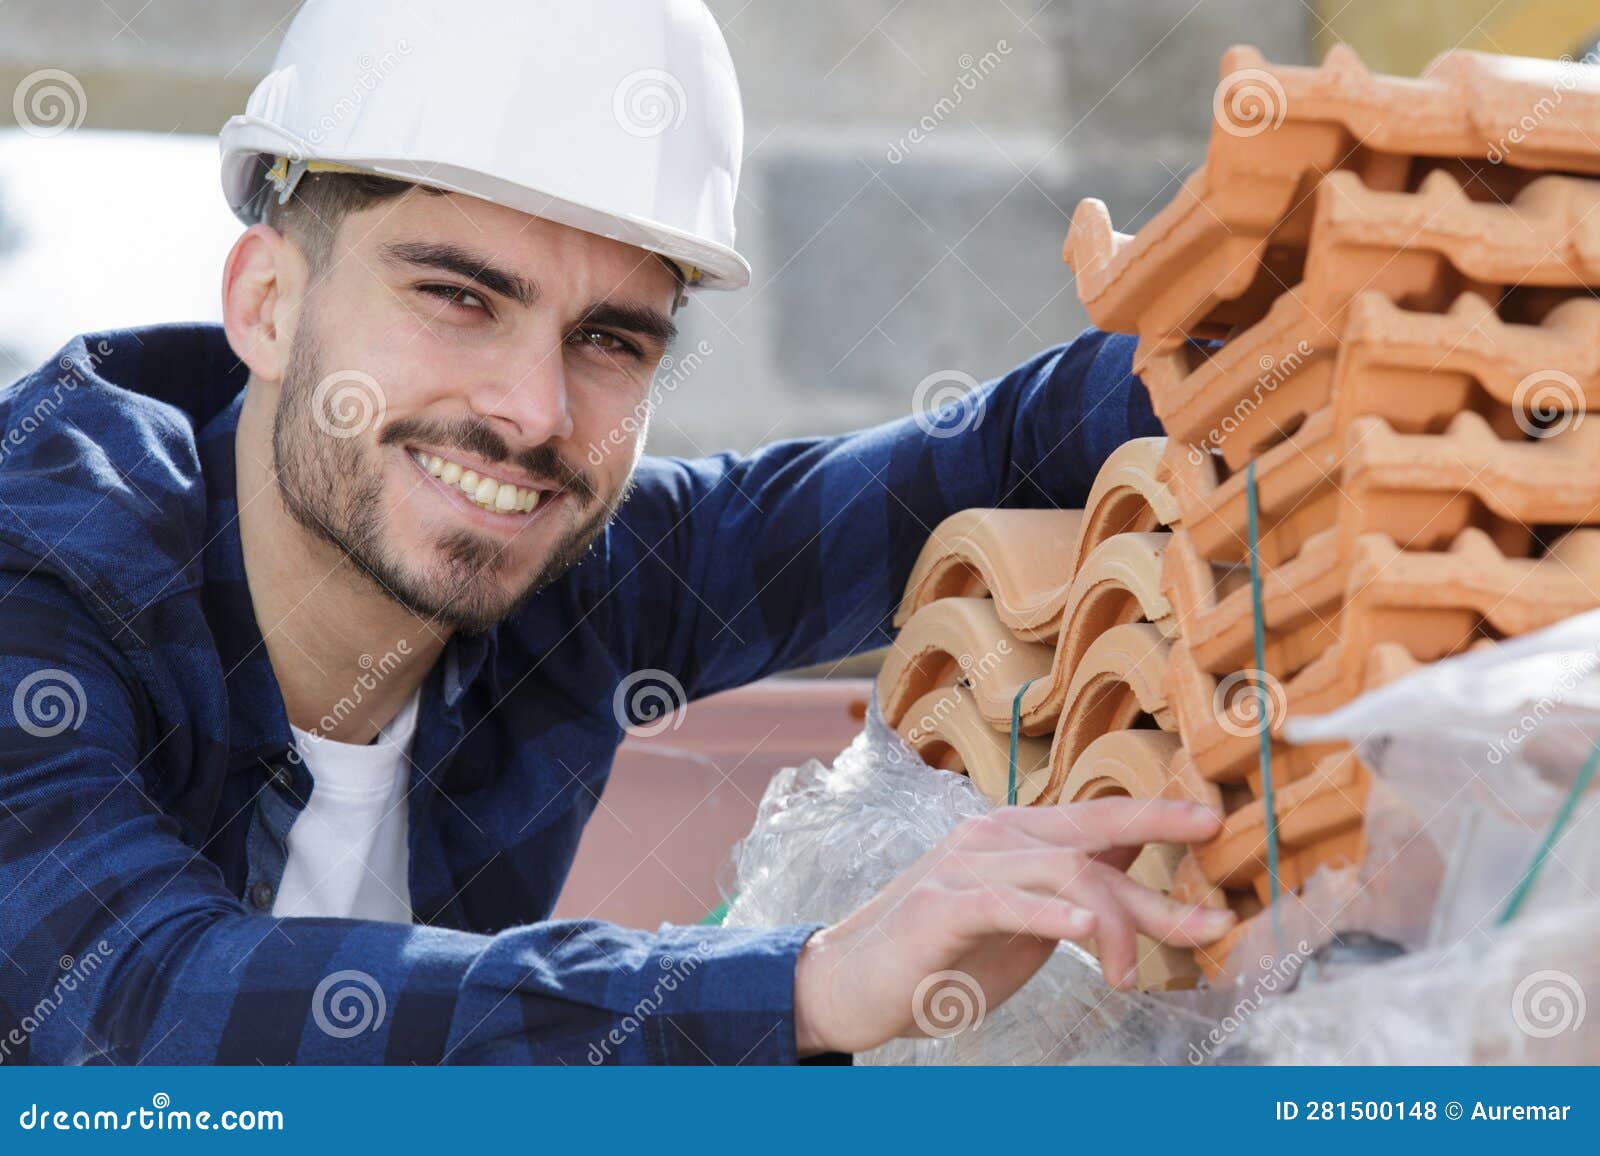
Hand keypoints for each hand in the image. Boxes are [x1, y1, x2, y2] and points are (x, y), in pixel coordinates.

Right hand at [791, 797, 1233, 1055]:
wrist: (854, 982)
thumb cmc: (943, 954)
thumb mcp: (1024, 921)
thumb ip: (1072, 887)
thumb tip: (1135, 855)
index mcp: (1018, 834)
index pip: (1101, 819)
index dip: (1159, 816)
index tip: (1216, 823)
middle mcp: (994, 836)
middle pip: (1094, 842)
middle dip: (1160, 880)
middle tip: (1214, 920)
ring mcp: (965, 865)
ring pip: (1064, 872)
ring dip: (1115, 924)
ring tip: (1130, 974)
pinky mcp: (941, 905)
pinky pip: (1006, 901)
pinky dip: (1051, 913)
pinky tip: (1084, 928)